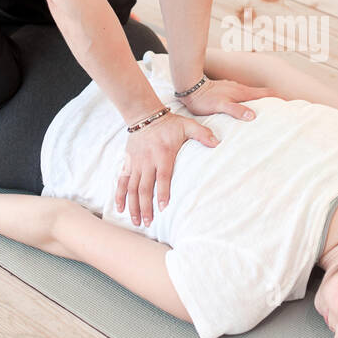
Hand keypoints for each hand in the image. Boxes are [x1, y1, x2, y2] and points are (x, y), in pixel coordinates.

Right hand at [118, 112, 218, 226]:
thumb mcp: (188, 125)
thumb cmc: (169, 123)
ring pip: (132, 188)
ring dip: (133, 205)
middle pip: (145, 187)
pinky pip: (122, 181)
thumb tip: (217, 143)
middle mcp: (147, 161)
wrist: (145, 115)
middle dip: (146, 206)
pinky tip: (120, 208)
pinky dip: (120, 195)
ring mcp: (136, 163)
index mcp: (163, 155)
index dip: (162, 193)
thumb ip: (202, 134)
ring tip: (137, 221)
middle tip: (148, 223)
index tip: (163, 208)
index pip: (162, 177)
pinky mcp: (128, 163)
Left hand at [179, 77, 279, 119]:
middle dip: (274, 99)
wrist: (190, 87)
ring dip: (262, 100)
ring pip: (253, 94)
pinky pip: (244, 96)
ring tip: (268, 110)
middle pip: (263, 93)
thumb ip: (236, 110)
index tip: (290, 104)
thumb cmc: (205, 98)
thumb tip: (253, 116)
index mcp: (243, 92)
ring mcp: (235, 89)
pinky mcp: (227, 91)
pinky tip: (247, 107)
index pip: (267, 93)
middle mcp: (241, 89)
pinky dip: (250, 101)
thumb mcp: (221, 106)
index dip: (279, 98)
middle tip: (283, 109)